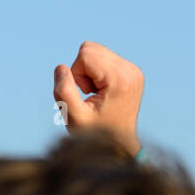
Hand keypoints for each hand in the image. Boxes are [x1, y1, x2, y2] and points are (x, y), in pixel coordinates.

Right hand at [53, 41, 144, 155]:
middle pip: (91, 49)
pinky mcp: (131, 71)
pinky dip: (95, 73)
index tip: (85, 95)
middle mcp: (131, 70)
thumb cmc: (96, 135)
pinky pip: (103, 58)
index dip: (76, 74)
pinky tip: (102, 93)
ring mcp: (133, 70)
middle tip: (90, 95)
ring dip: (88, 72)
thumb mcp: (74, 117)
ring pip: (95, 51)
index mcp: (120, 79)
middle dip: (82, 71)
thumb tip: (61, 67)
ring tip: (95, 94)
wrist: (119, 146)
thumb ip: (64, 91)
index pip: (86, 54)